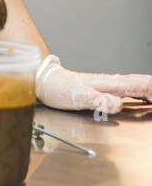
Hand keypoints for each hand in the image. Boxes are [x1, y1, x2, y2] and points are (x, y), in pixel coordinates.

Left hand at [37, 56, 151, 115]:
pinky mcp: (102, 88)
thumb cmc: (59, 88)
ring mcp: (108, 84)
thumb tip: (119, 104)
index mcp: (110, 84)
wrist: (44, 81)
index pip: (141, 86)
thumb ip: (98, 101)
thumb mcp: (78, 97)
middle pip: (142, 82)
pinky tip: (141, 96)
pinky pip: (127, 88)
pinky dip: (140, 91)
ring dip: (149, 90)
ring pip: (136, 83)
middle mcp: (112, 82)